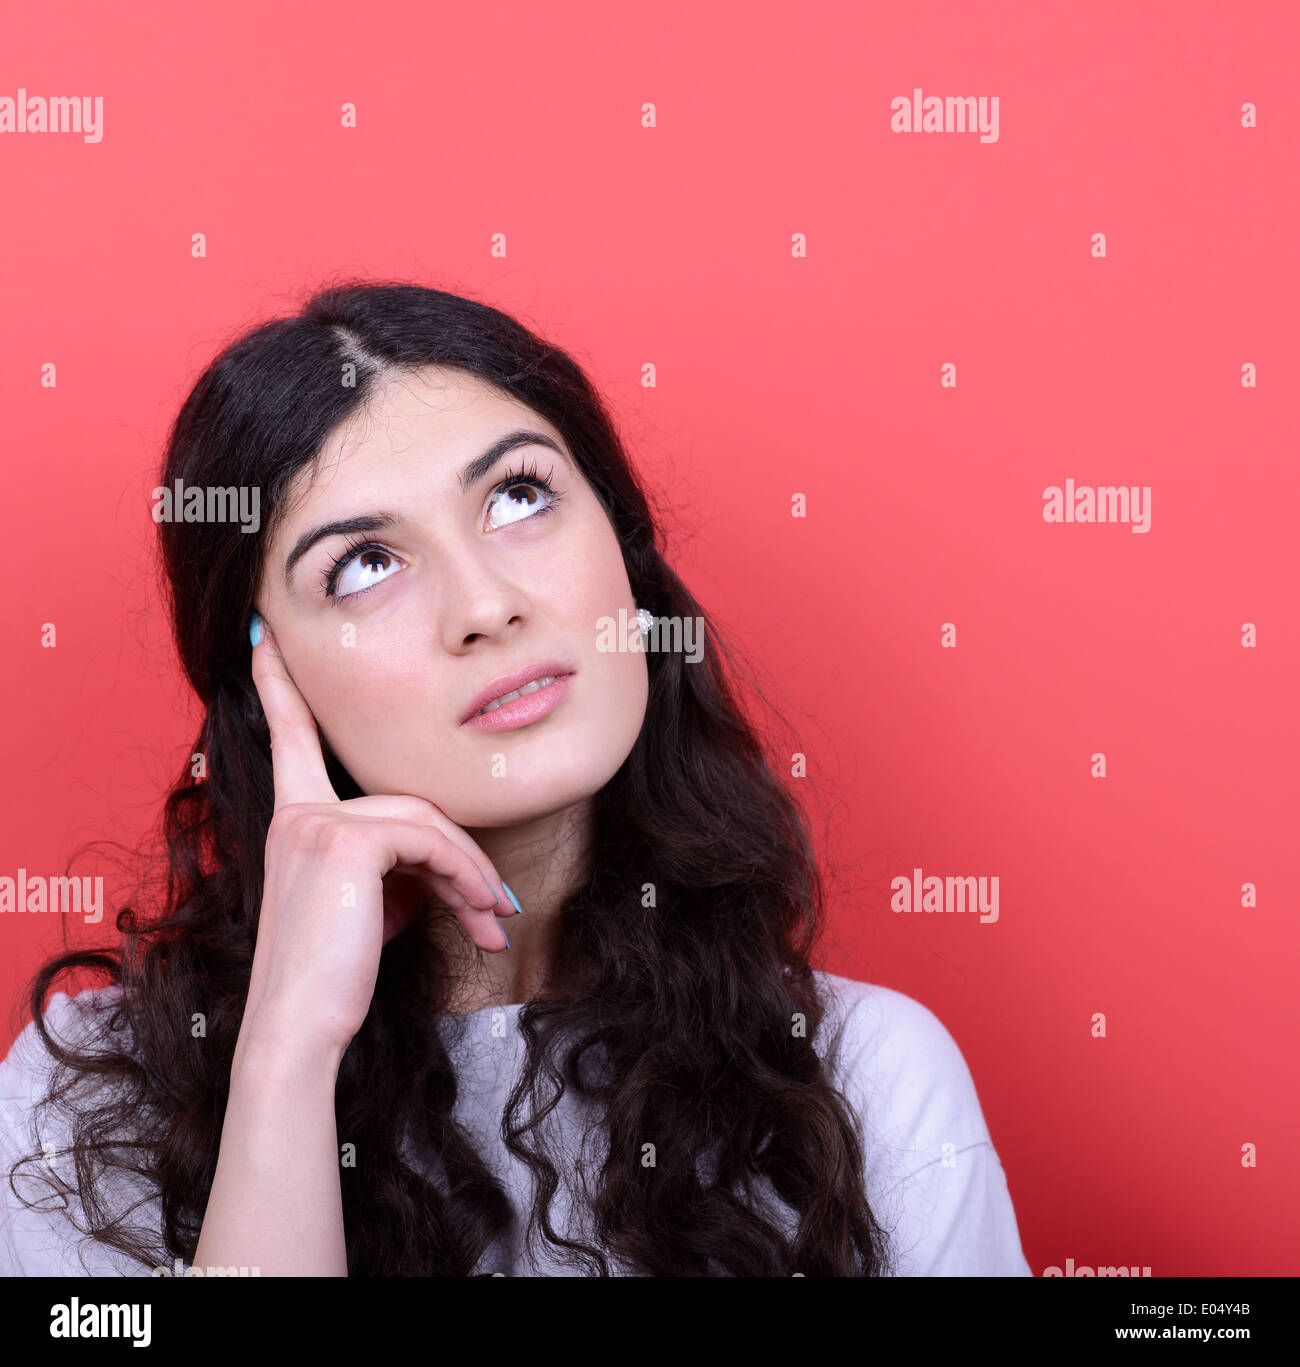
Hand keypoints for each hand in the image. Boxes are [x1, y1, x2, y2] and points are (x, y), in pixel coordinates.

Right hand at [243, 619, 516, 1055]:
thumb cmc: (334, 976)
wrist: (299, 1029)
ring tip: (496, 922)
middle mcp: (299, 812)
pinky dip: (466, 877)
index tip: (265, 639)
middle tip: (498, 910)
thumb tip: (453, 861)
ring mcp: (317, 823)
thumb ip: (397, 862)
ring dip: (472, 875)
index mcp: (294, 820)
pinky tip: (482, 917)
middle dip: (461, 857)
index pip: (289, 739)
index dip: (280, 687)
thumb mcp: (370, 906)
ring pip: (428, 823)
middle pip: (410, 803)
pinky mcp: (345, 841)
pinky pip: (432, 842)